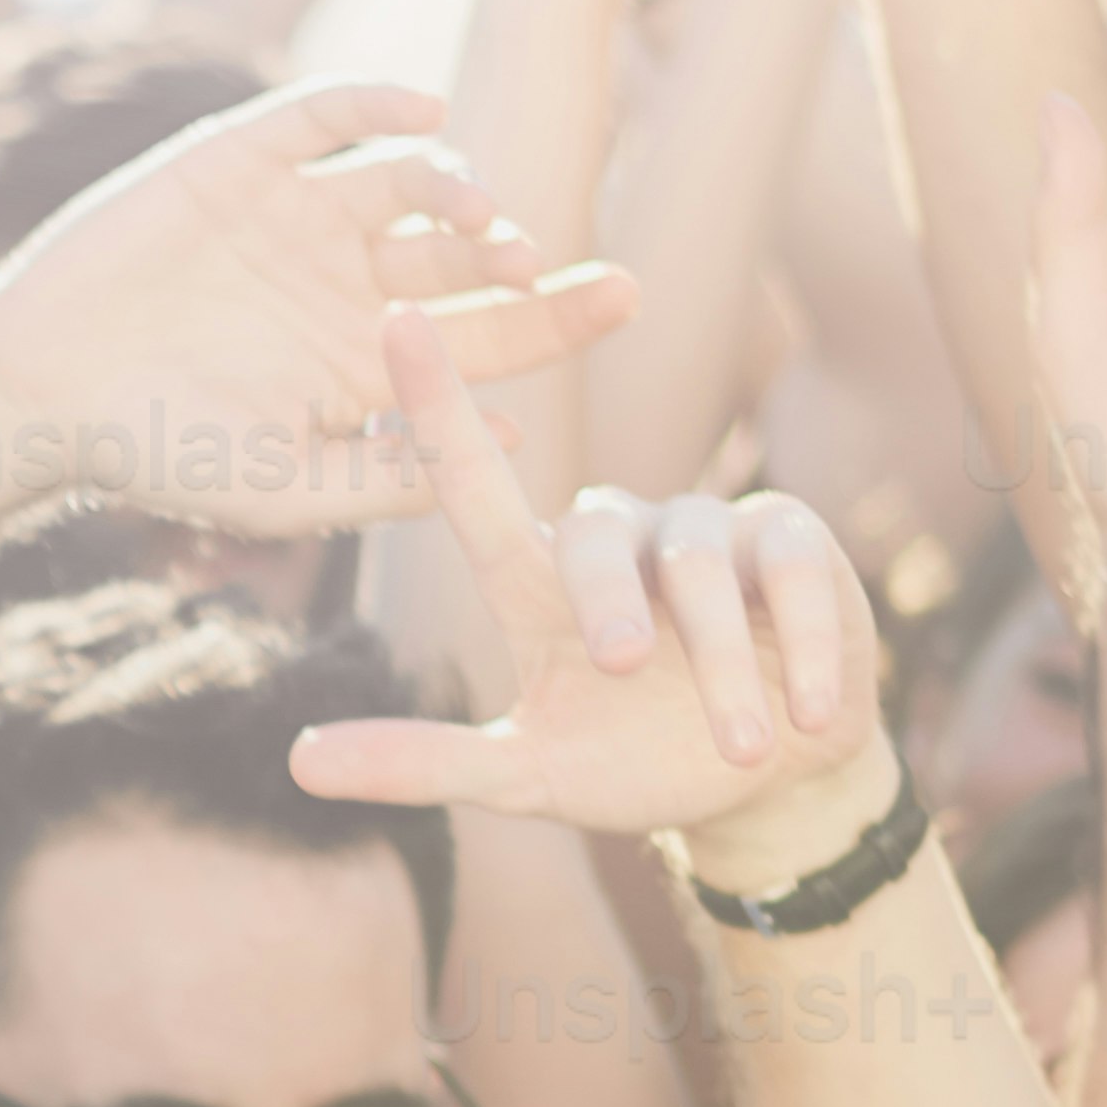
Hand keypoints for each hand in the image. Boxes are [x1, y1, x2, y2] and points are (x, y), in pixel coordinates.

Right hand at [0, 80, 639, 543]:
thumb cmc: (157, 455)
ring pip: (410, 179)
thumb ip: (394, 474)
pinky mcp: (239, 162)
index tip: (626, 297)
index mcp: (369, 360)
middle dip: (522, 256)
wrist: (42, 392)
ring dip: (456, 189)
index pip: (493, 333)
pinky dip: (374, 103)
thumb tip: (513, 435)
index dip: (562, 314)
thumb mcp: (285, 490)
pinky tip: (421, 113)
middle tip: (544, 264)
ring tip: (475, 217)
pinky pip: (323, 115)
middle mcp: (348, 280)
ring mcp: (297, 215)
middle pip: (468, 255)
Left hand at [288, 349, 886, 883]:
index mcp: (536, 582)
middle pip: (594, 537)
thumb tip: (297, 762)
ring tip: (739, 745)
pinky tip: (809, 712)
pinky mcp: (793, 540)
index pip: (473, 487)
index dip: (436, 407)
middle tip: (621, 665)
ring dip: (721, 665)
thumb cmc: (633, 761)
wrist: (766, 784)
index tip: (393, 322)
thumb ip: (425, 761)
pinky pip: (795, 573)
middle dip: (608, 600)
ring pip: (701, 568)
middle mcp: (615, 540)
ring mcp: (706, 531)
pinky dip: (806, 649)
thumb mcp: (529, 775)